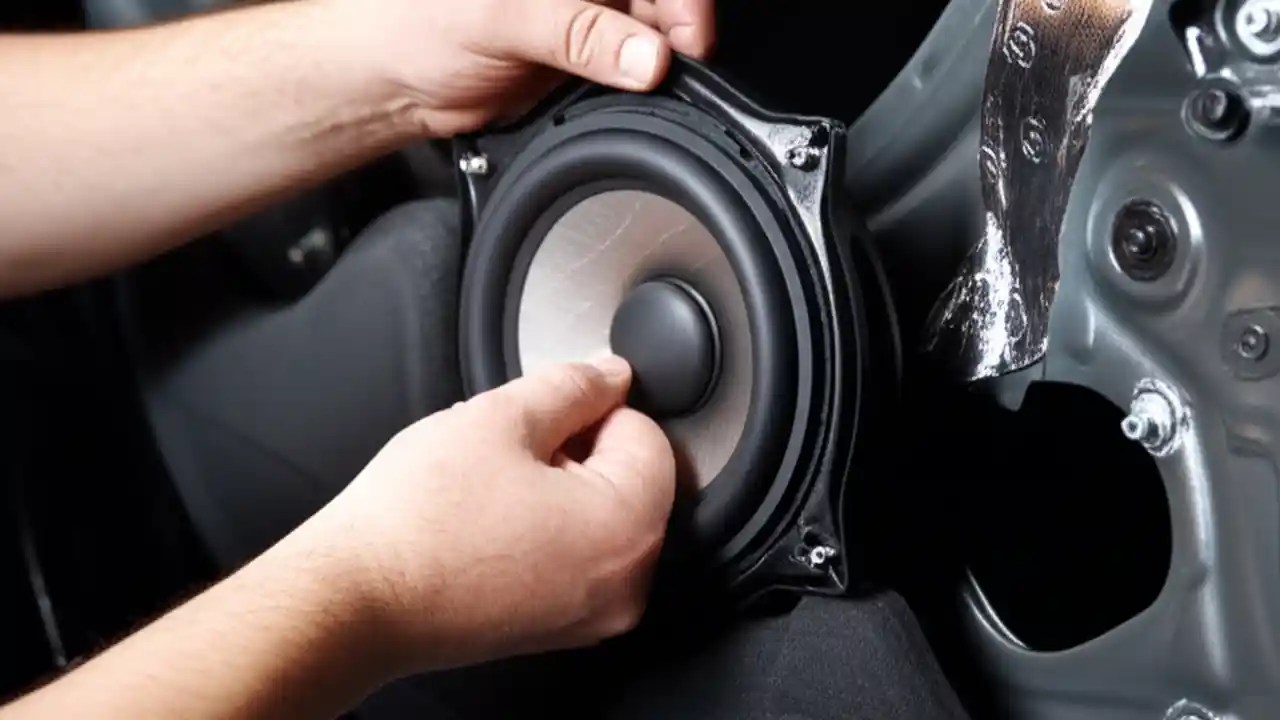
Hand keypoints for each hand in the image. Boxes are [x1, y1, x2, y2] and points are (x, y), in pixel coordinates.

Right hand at [294, 357, 675, 672]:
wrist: (357, 599)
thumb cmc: (416, 522)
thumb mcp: (499, 419)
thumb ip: (572, 386)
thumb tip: (610, 375)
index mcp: (627, 527)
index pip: (649, 436)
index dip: (597, 408)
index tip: (554, 409)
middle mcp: (625, 583)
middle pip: (636, 482)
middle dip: (584, 449)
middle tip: (516, 446)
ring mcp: (594, 613)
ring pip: (606, 519)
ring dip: (566, 487)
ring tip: (499, 483)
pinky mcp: (561, 627)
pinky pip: (580, 557)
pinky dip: (552, 527)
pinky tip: (497, 516)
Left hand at [327, 0, 715, 136]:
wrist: (392, 82)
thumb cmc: (417, 26)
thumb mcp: (503, 20)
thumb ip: (579, 35)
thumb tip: (646, 57)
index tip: (688, 35)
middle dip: (676, 27)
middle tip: (674, 66)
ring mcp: (583, 13)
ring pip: (650, 28)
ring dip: (660, 57)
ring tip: (651, 84)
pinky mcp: (580, 53)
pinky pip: (628, 63)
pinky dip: (641, 80)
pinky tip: (635, 92)